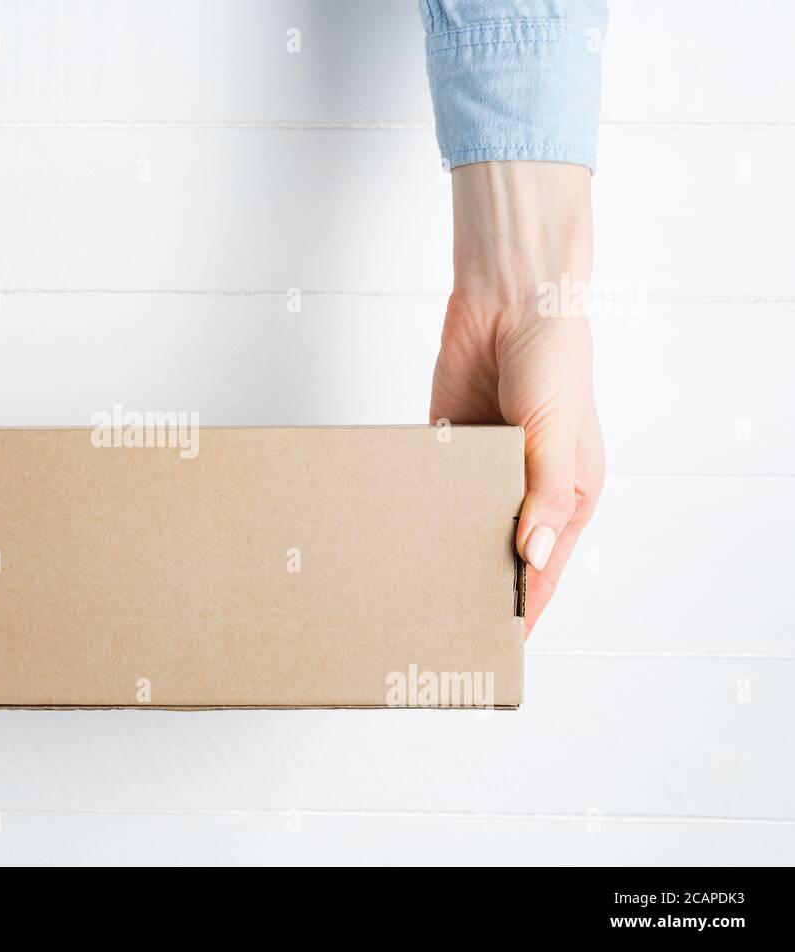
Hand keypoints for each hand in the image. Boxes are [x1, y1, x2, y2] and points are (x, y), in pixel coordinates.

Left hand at [430, 161, 604, 636]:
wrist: (508, 296)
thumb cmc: (555, 358)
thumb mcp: (557, 432)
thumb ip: (544, 495)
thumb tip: (531, 559)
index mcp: (568, 495)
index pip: (542, 569)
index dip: (521, 608)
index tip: (493, 647)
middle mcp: (526, 488)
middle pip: (496, 552)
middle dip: (471, 585)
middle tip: (434, 625)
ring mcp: (484, 466)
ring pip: (457, 523)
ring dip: (437, 549)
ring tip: (405, 588)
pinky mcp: (447, 442)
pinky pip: (430, 485)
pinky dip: (414, 506)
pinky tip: (391, 531)